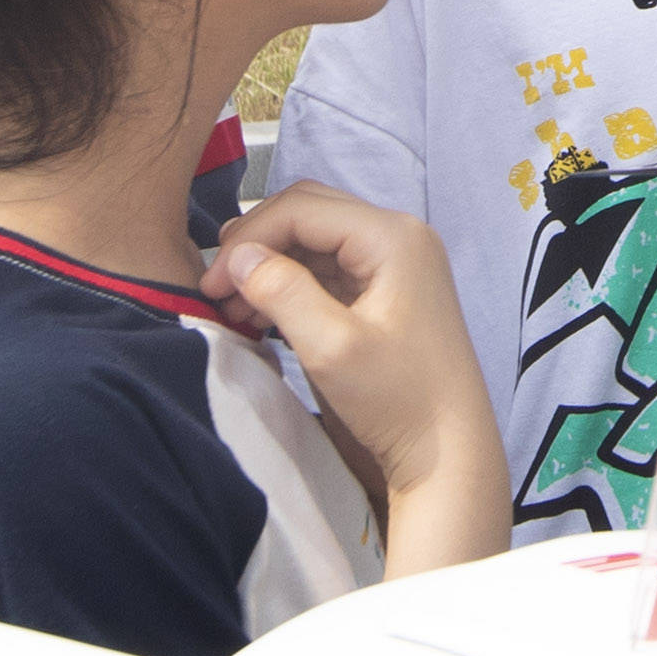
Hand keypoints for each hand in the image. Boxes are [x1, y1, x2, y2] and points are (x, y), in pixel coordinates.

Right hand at [209, 182, 506, 572]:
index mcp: (391, 236)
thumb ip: (283, 293)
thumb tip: (238, 258)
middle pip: (309, 215)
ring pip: (315, 241)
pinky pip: (329, 269)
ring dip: (270, 266)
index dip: (248, 240)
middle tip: (214, 289)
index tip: (208, 285)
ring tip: (231, 309)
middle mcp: (397, 236)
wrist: (447, 446)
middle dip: (256, 246)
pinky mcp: (387, 290)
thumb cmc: (397, 397)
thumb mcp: (331, 347)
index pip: (302, 209)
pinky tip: (260, 315)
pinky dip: (291, 285)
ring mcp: (395, 262)